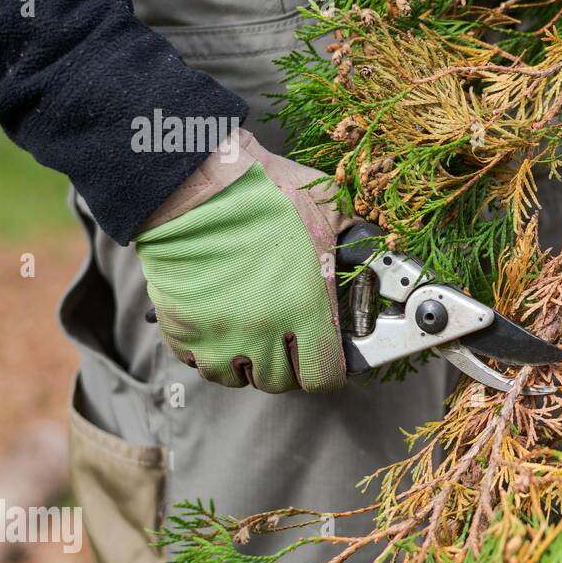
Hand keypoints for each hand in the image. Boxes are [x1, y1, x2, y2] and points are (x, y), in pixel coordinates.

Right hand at [135, 130, 349, 392]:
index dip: (329, 368)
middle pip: (280, 381)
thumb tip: (381, 255)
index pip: (322, 375)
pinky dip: (209, 351)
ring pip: (236, 377)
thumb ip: (357, 241)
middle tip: (290, 341)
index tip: (328, 357)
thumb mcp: (331, 211)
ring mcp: (217, 334)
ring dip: (247, 362)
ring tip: (254, 335)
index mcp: (305, 309)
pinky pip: (196, 361)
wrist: (198, 181)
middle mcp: (261, 331)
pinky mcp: (180, 327)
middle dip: (289, 365)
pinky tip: (220, 326)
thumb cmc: (267, 192)